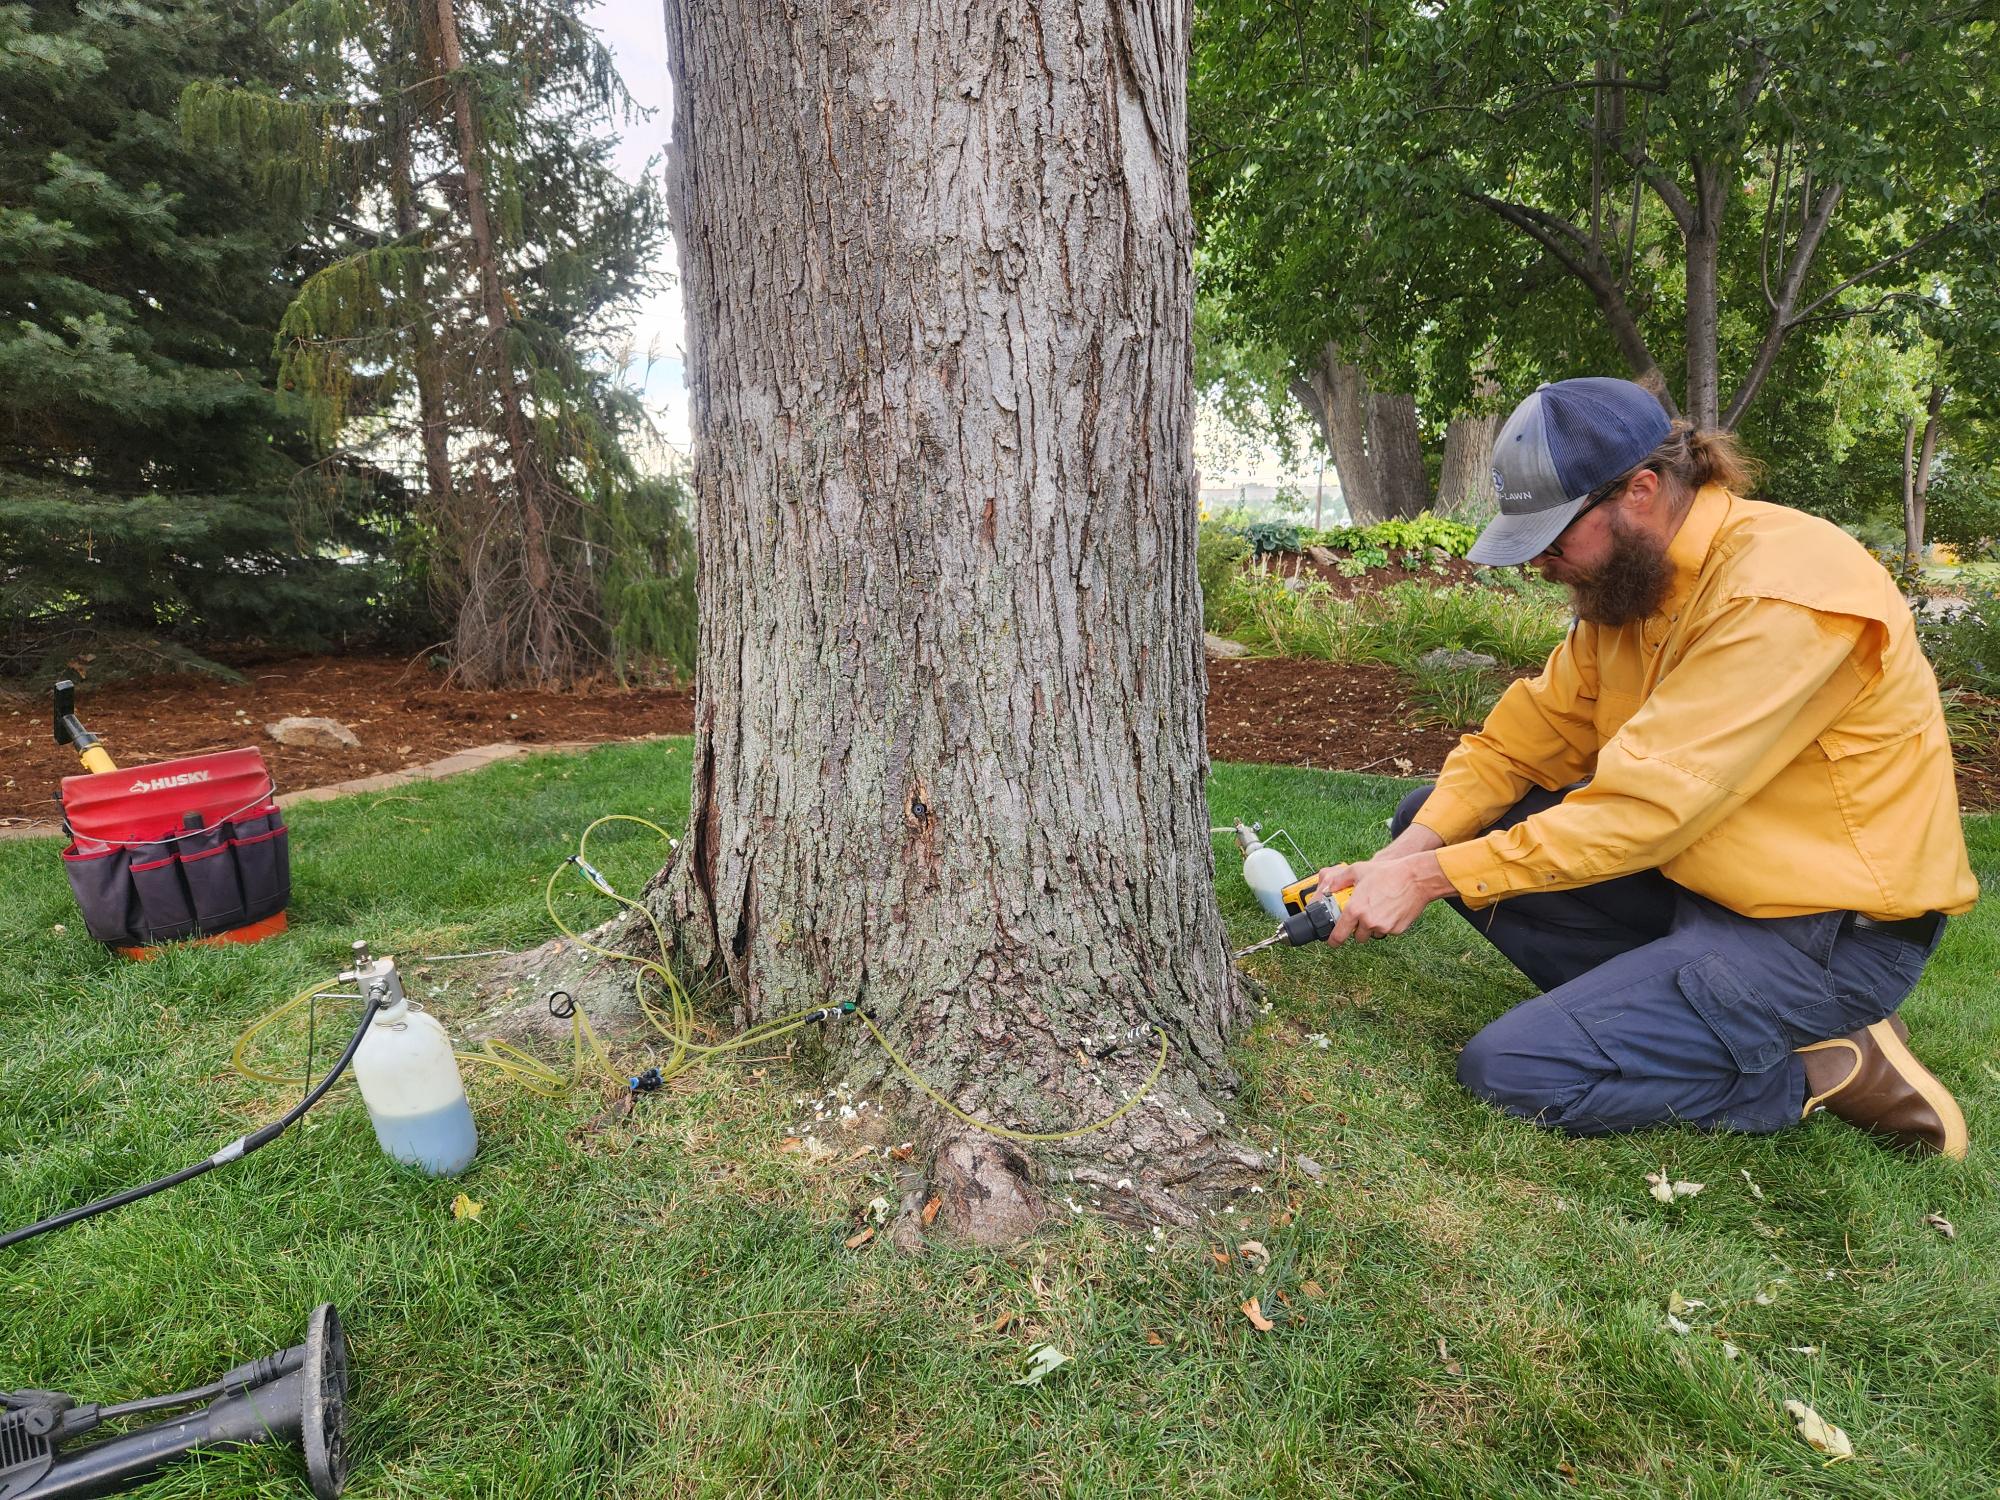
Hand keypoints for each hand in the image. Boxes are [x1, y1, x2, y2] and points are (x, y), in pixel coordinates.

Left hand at [1321, 852, 1454, 945]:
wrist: (1416, 878)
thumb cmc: (1388, 873)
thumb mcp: (1358, 870)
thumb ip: (1339, 881)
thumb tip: (1328, 888)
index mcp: (1355, 909)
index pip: (1339, 935)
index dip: (1334, 941)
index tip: (1333, 942)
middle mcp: (1368, 921)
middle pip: (1357, 937)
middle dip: (1357, 929)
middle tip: (1362, 916)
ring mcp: (1383, 927)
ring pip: (1373, 934)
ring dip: (1372, 927)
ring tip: (1379, 908)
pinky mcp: (1397, 930)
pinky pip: (1387, 931)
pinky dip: (1386, 924)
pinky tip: (1390, 909)